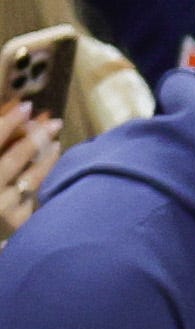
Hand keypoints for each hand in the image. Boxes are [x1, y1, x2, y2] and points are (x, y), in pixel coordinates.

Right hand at [0, 105, 56, 239]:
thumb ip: (4, 147)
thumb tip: (20, 113)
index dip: (7, 122)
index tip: (26, 105)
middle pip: (14, 158)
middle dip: (35, 136)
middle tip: (53, 121)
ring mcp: (3, 208)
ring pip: (31, 178)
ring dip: (46, 156)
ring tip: (56, 138)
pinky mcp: (16, 223)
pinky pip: (38, 194)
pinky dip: (48, 176)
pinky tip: (55, 161)